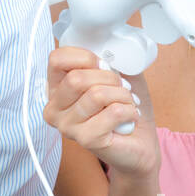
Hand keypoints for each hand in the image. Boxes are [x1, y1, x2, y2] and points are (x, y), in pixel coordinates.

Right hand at [44, 45, 159, 178]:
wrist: (140, 143)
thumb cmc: (124, 107)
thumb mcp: (116, 75)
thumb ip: (107, 59)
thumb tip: (107, 51)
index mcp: (56, 89)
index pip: (56, 59)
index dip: (85, 56)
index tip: (103, 65)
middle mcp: (54, 108)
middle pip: (76, 78)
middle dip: (109, 78)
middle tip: (121, 88)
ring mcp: (67, 126)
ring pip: (96, 95)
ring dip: (122, 96)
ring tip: (127, 104)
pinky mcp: (85, 140)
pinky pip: (112, 112)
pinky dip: (130, 111)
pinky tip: (130, 118)